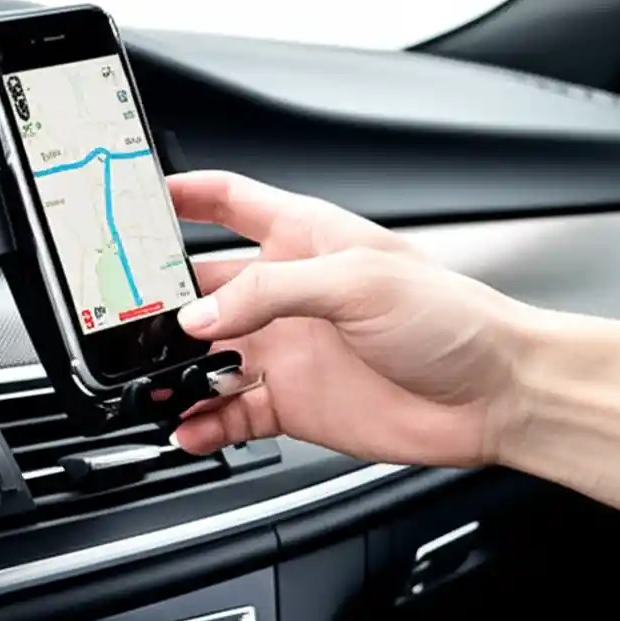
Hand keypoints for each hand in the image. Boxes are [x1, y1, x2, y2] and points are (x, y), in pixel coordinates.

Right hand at [168, 170, 539, 466]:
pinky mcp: (294, 403)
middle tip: (123, 313)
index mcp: (304, 239)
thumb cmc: (452, 319)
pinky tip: (189, 426)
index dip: (183, 195)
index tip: (137, 198)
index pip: (229, 201)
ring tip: (148, 381)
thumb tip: (201, 317)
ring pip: (207, 357)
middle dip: (160, 298)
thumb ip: (270, 294)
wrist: (496, 396)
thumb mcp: (356, 283)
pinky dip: (204, 421)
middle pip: (202, 287)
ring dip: (176, 369)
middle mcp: (288, 294)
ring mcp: (287, 349)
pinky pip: (231, 413)